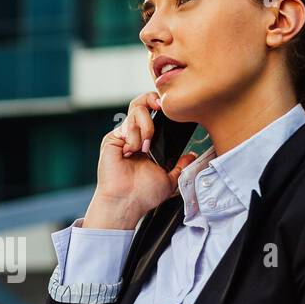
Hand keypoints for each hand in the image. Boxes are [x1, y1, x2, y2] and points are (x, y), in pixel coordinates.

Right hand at [86, 91, 198, 229]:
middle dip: (151, 101)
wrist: (127, 202)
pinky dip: (134, 138)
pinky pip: (126, 126)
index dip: (159, 104)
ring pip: (135, 111)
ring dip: (146, 127)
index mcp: (146, 142)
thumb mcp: (169, 179)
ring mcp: (122, 137)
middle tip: (161, 108)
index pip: (151, 113)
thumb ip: (180, 166)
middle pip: (140, 103)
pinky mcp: (112, 140)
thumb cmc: (143, 194)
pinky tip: (132, 152)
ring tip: (145, 148)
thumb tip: (192, 155)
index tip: (170, 107)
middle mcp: (133, 136)